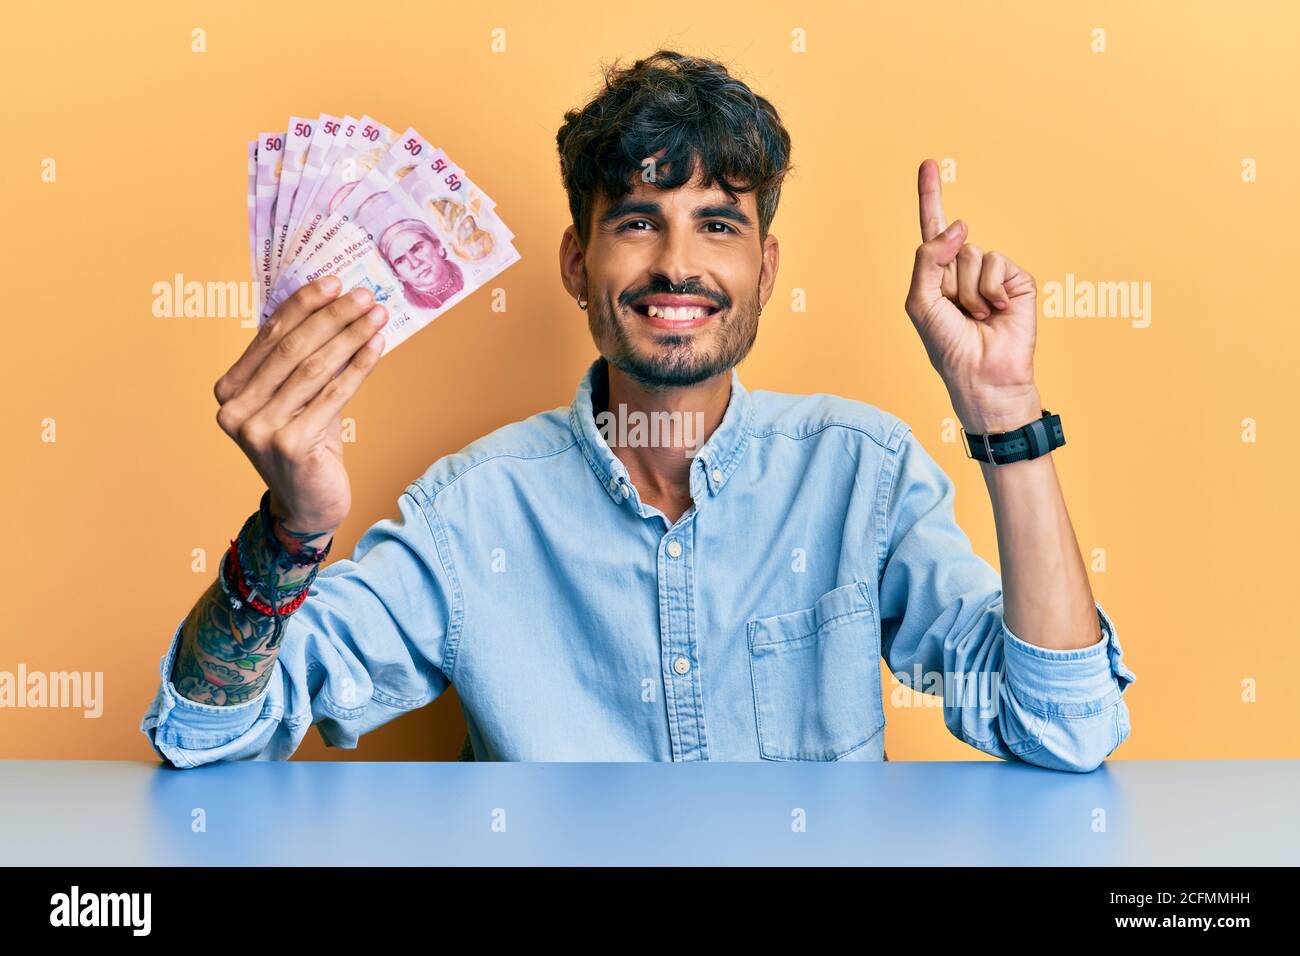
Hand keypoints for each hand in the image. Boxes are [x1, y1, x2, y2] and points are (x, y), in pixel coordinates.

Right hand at [213, 278, 387, 531]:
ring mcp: (259, 430)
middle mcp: (235, 410)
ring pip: (313, 369)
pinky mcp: (289, 446)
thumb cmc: (306, 444)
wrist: (309, 505)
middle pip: (292, 349)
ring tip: (377, 315)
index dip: (303, 305)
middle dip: (332, 316)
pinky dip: (359, 367)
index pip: (269, 335)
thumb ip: (302, 361)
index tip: (334, 282)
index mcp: (229, 390)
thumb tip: (335, 306)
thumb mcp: (297, 398)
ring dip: (350, 336)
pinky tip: (377, 346)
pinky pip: (333, 396)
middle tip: (363, 294)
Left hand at [904, 159, 1040, 432]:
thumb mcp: (921, 303)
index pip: (933, 229)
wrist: (983, 375)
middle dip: (948, 279)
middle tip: (956, 311)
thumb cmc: (947, 345)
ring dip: (969, 290)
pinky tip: (996, 312)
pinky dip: (990, 290)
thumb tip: (961, 225)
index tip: (928, 163)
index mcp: (937, 274)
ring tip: (975, 316)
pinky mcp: (1016, 280)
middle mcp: (963, 269)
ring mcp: (991, 274)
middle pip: (951, 243)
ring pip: (973, 254)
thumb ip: (929, 258)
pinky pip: (997, 263)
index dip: (930, 196)